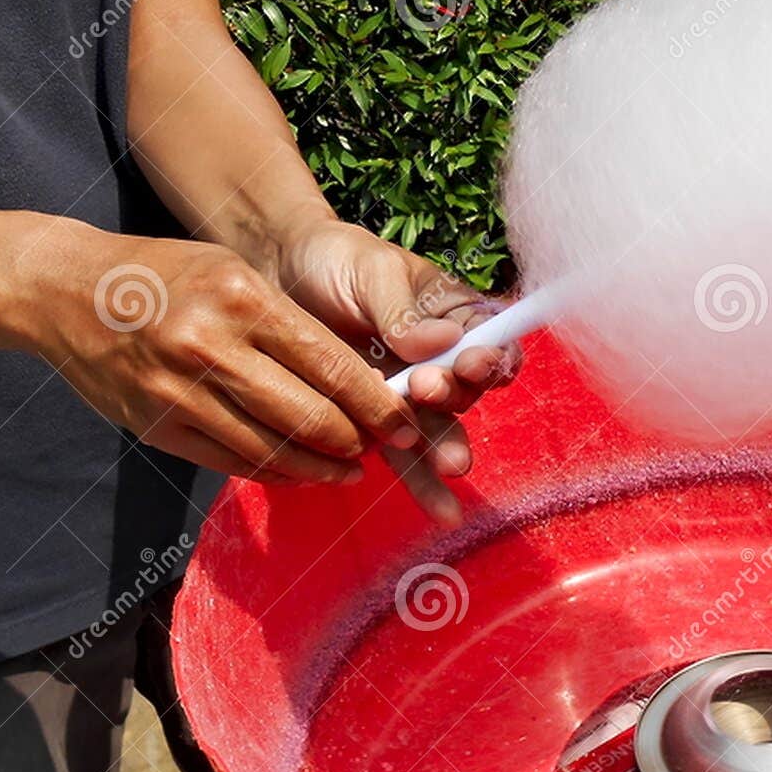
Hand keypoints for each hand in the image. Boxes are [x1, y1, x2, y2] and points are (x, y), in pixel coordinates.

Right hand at [15, 227, 421, 487]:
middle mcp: (211, 346)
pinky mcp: (159, 427)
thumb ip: (288, 324)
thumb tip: (356, 381)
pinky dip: (277, 473)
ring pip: (274, 449)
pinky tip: (302, 472)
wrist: (65, 290)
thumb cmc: (165, 276)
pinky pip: (234, 463)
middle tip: (385, 449)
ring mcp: (181, 392)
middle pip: (309, 416)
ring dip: (322, 467)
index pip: (330, 364)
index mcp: (242, 298)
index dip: (377, 403)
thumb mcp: (230, 272)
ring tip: (350, 469)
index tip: (407, 422)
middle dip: (358, 441)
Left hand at [271, 220, 521, 523]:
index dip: (490, 356)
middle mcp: (441, 360)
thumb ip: (402, 309)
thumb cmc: (335, 262)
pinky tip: (442, 509)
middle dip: (451, 395)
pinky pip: (405, 456)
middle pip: (464, 390)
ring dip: (445, 448)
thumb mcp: (370, 271)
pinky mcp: (378, 422)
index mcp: (453, 316)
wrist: (281, 276)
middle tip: (423, 389)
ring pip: (439, 428)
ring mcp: (412, 395)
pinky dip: (422, 483)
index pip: (489, 341)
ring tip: (448, 467)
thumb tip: (439, 341)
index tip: (472, 361)